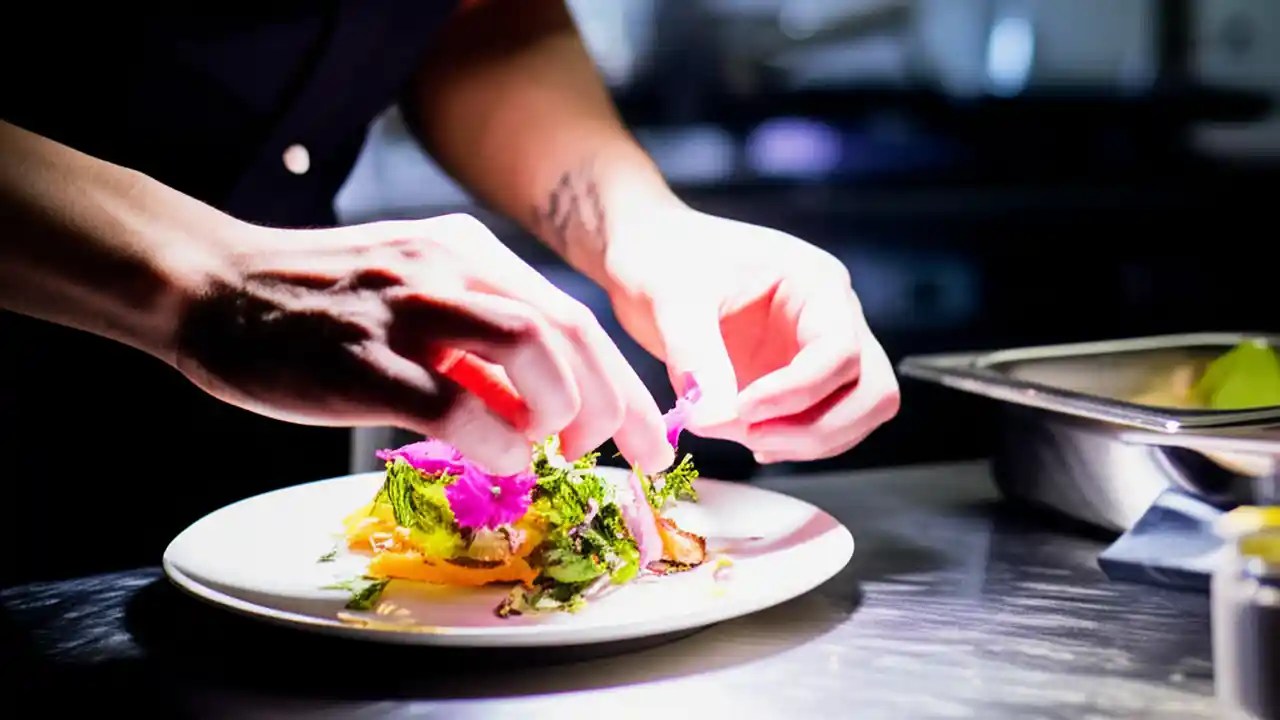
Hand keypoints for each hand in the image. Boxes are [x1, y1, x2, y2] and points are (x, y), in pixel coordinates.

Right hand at [174, 213, 673, 474]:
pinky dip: (495, 444)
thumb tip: (537, 413)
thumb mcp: (412, 296)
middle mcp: (449, 269)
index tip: (646, 435)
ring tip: (549, 452)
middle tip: (612, 454)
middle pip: (568, 333)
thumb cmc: (314, 305)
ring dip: (559, 413)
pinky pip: (459, 407)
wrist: (210, 285)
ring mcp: (407, 310)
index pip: (571, 317)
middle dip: (611, 405)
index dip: (621, 383)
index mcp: (466, 252)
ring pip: (530, 350)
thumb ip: (473, 345)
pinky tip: (496, 462)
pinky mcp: (365, 362)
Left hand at [603, 204, 899, 463]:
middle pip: (871, 390)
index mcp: (815, 282)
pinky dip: (794, 442)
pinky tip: (750, 439)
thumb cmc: (666, 258)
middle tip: (749, 435)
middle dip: (817, 426)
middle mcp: (833, 317)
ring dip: (807, 441)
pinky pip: (824, 424)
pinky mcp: (799, 380)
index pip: (839, 350)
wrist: (650, 254)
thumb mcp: (673, 300)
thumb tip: (714, 419)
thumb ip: (696, 358)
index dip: (796, 391)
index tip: (741, 409)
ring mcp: (819, 352)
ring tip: (741, 436)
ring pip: (857, 414)